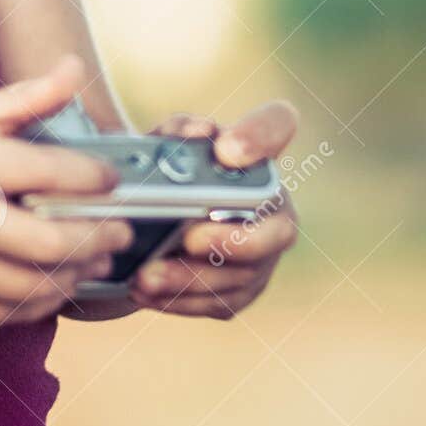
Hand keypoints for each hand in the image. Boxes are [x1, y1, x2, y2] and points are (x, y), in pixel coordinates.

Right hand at [0, 57, 136, 330]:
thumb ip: (26, 98)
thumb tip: (75, 68)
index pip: (52, 173)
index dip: (96, 178)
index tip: (112, 180)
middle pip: (54, 243)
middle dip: (101, 238)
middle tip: (122, 230)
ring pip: (41, 287)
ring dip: (81, 273)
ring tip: (97, 257)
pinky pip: (15, 313)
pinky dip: (45, 300)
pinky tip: (58, 279)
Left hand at [127, 103, 298, 319]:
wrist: (147, 220)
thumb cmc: (160, 173)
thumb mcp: (157, 147)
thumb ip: (174, 132)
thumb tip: (198, 132)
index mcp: (253, 155)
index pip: (278, 123)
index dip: (261, 135)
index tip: (225, 149)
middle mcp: (272, 205)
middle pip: (280, 228)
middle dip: (234, 238)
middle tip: (189, 238)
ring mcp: (262, 254)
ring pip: (242, 275)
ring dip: (191, 277)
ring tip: (146, 276)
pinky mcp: (242, 289)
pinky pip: (219, 302)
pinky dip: (180, 300)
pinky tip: (145, 292)